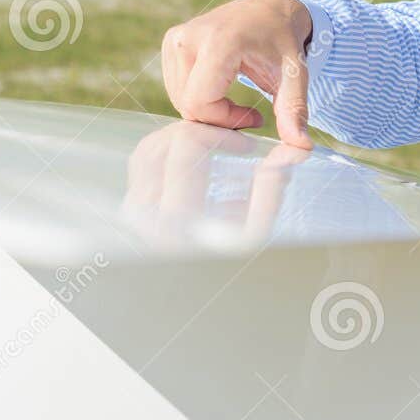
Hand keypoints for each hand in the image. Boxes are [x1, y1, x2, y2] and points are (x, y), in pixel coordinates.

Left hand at [122, 120, 310, 245]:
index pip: (186, 144)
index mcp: (175, 216)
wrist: (195, 287)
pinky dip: (169, 151)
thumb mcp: (256, 231)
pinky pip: (144, 160)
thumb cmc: (228, 257)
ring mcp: (134, 206)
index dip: (220, 134)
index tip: (244, 145)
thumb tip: (289, 154)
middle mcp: (146, 210)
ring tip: (216, 148)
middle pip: (167, 141)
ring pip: (152, 147)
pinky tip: (196, 160)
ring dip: (185, 140)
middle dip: (204, 133)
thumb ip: (270, 192)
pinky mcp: (131, 204)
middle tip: (233, 143)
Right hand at [161, 0, 314, 147]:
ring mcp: (176, 38)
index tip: (254, 118)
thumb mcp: (295, 76)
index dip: (224, 120)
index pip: (199, 102)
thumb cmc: (282, 42)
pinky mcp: (172, 42)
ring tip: (235, 100)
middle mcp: (190, 37)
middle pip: (188, 104)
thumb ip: (294, 110)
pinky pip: (176, 88)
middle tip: (247, 113)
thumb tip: (303, 146)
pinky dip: (198, 98)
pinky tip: (220, 89)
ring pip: (180, 99)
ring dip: (208, 110)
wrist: (270, 9)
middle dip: (218, 118)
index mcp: (219, 42)